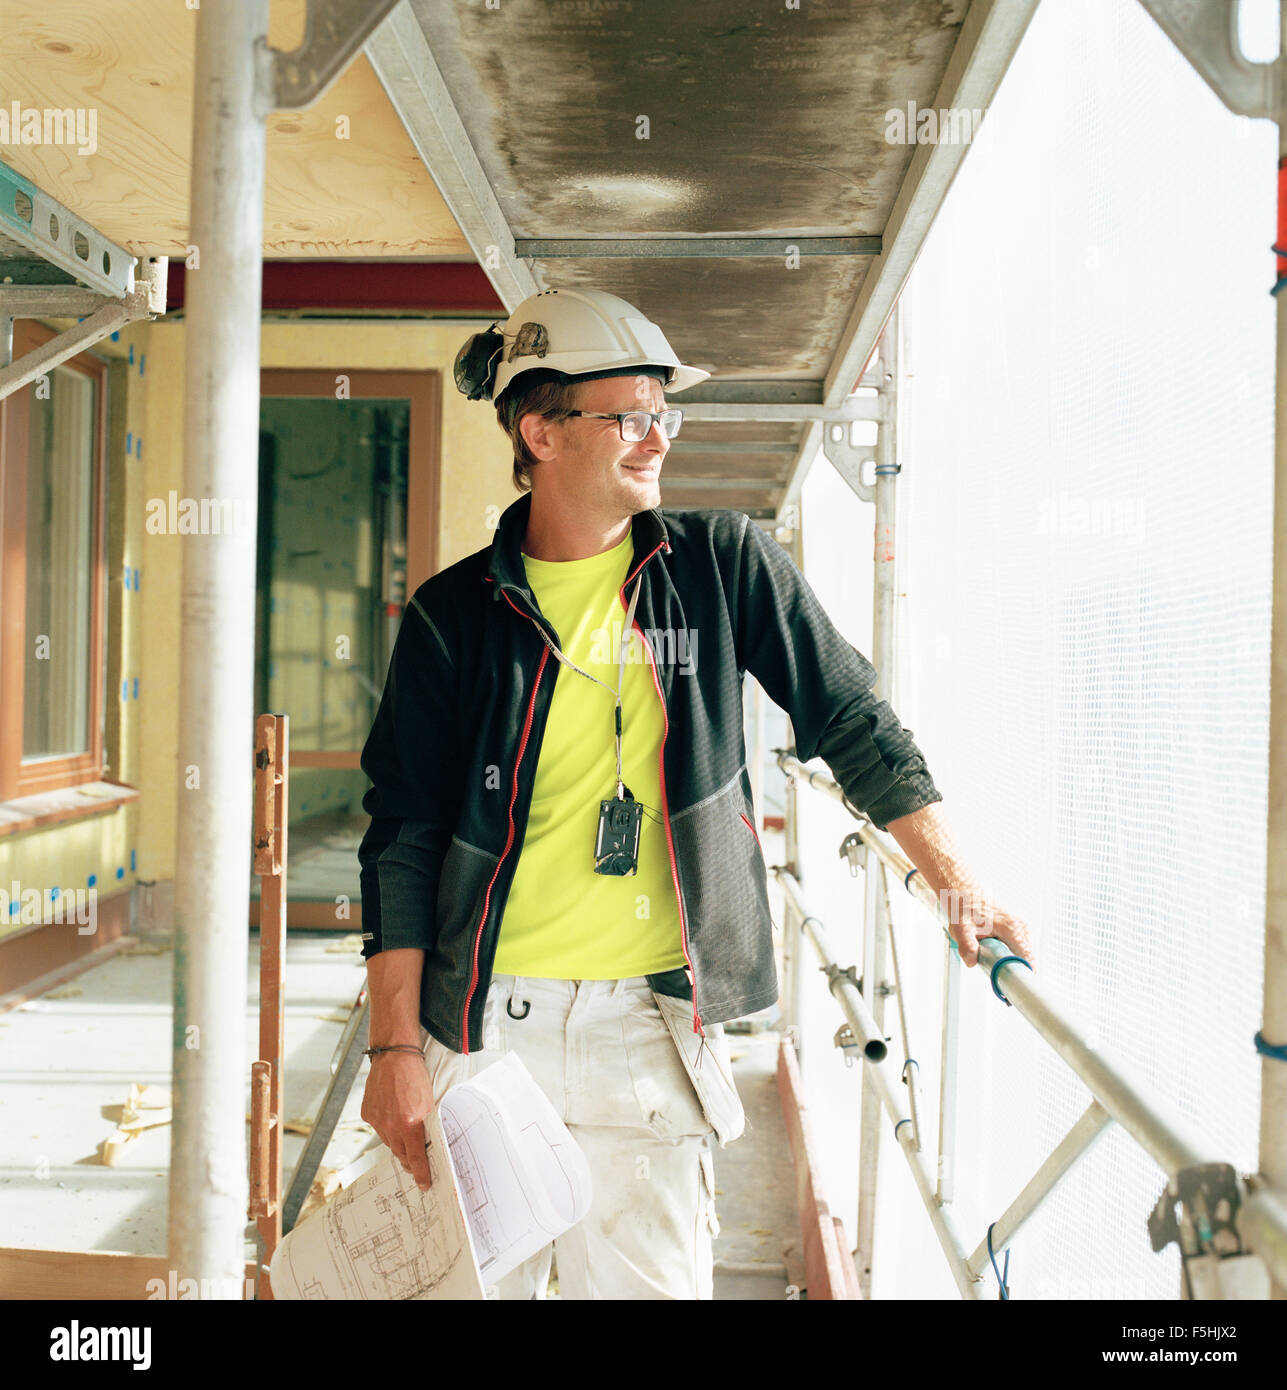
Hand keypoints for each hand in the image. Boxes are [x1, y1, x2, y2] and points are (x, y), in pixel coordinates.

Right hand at [360, 1052, 435, 1191]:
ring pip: (389, 1142)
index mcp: (410, 1124)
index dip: (421, 1173)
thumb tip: (428, 1145)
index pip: (417, 1157)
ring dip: (398, 1142)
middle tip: (415, 1163)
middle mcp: (391, 1125)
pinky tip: (392, 1115)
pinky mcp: (367, 1114)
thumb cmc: (415, 1076)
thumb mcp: (429, 1103)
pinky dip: (386, 1127)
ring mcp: (377, 1121)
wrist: (394, 1057)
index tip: (424, 1183)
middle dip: (409, 1160)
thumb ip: (427, 1126)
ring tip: (404, 1131)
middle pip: (401, 1153)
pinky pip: (379, 1129)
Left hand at [938, 885, 1034, 969]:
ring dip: (1009, 963)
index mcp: (1012, 929)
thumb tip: (972, 962)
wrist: (966, 895)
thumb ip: (966, 945)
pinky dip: (1009, 956)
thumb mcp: (961, 928)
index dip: (1024, 975)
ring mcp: (1021, 931)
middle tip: (995, 972)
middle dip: (1013, 970)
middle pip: (1026, 961)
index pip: (1028, 959)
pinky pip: (1018, 951)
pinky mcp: (1017, 932)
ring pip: (1022, 957)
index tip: (1015, 987)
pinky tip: (994, 953)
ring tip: (990, 958)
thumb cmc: (965, 910)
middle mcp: (1021, 930)